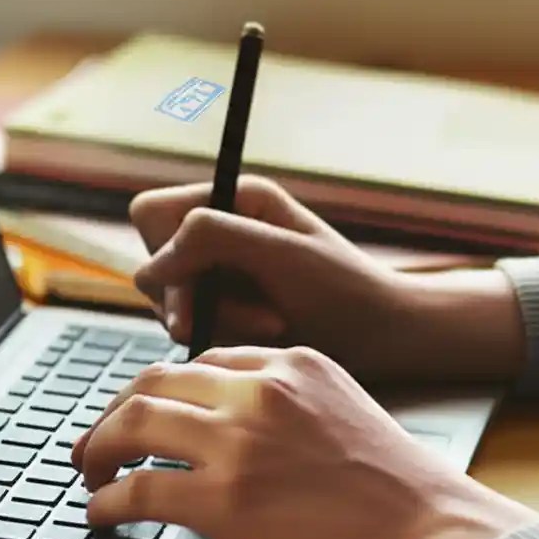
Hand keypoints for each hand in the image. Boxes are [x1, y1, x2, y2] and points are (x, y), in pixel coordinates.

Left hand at [71, 346, 536, 538]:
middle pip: (154, 382)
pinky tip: (102, 513)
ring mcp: (239, 442)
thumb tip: (233, 426)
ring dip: (99, 449)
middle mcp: (260, 391)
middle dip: (116, 412)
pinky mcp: (225, 500)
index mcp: (292, 363)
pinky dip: (108, 501)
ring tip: (89, 471)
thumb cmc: (404, 491)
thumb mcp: (345, 413)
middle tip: (98, 440)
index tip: (146, 411)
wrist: (435, 538)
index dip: (163, 389)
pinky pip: (139, 490)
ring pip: (133, 424)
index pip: (202, 361)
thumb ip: (288, 405)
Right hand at [129, 176, 524, 379]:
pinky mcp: (224, 312)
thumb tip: (156, 262)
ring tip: (272, 325)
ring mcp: (219, 274)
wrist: (386, 337)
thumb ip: (214, 239)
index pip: (151, 213)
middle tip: (257, 316)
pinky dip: (223, 339)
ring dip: (216, 323)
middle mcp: (221, 232)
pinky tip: (267, 337)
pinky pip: (190, 330)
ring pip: (169, 304)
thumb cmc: (346, 290)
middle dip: (196, 298)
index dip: (163, 249)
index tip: (197, 285)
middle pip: (155, 264)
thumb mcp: (283, 255)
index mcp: (234, 200)